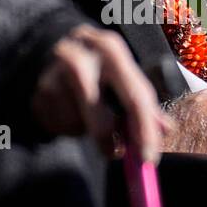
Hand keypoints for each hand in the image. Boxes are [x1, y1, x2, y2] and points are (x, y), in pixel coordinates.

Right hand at [32, 24, 167, 162]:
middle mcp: (82, 58)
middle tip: (117, 154)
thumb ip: (141, 100)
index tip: (149, 159)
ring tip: (88, 118)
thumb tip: (166, 129)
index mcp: (111, 49)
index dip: (145, 132)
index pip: (136, 97)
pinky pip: (61, 125)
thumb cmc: (95, 66)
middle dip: (112, 143)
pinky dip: (69, 126)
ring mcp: (56, 76)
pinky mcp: (39, 93)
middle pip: (103, 118)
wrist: (42, 47)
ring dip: (88, 132)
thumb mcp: (121, 74)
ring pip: (81, 126)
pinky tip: (69, 111)